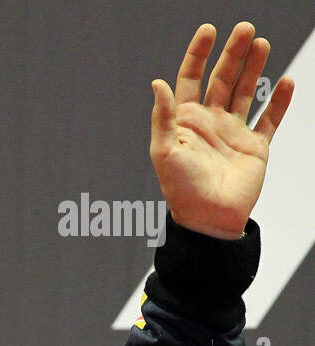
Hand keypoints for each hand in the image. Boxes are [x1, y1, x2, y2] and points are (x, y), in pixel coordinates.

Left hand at [150, 21, 294, 238]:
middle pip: (222, 78)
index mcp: (185, 120)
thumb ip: (163, 116)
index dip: (199, 53)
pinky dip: (279, 101)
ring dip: (254, 68)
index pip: (191, 78)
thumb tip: (157, 83)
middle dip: (233, 53)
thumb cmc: (181, 189)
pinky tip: (285, 81)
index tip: (209, 30)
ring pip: (245, 92)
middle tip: (245, 28)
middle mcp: (209, 122)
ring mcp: (233, 132)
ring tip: (262, 43)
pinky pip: (269, 119)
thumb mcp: (164, 151)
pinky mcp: (255, 147)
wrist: (208, 219)